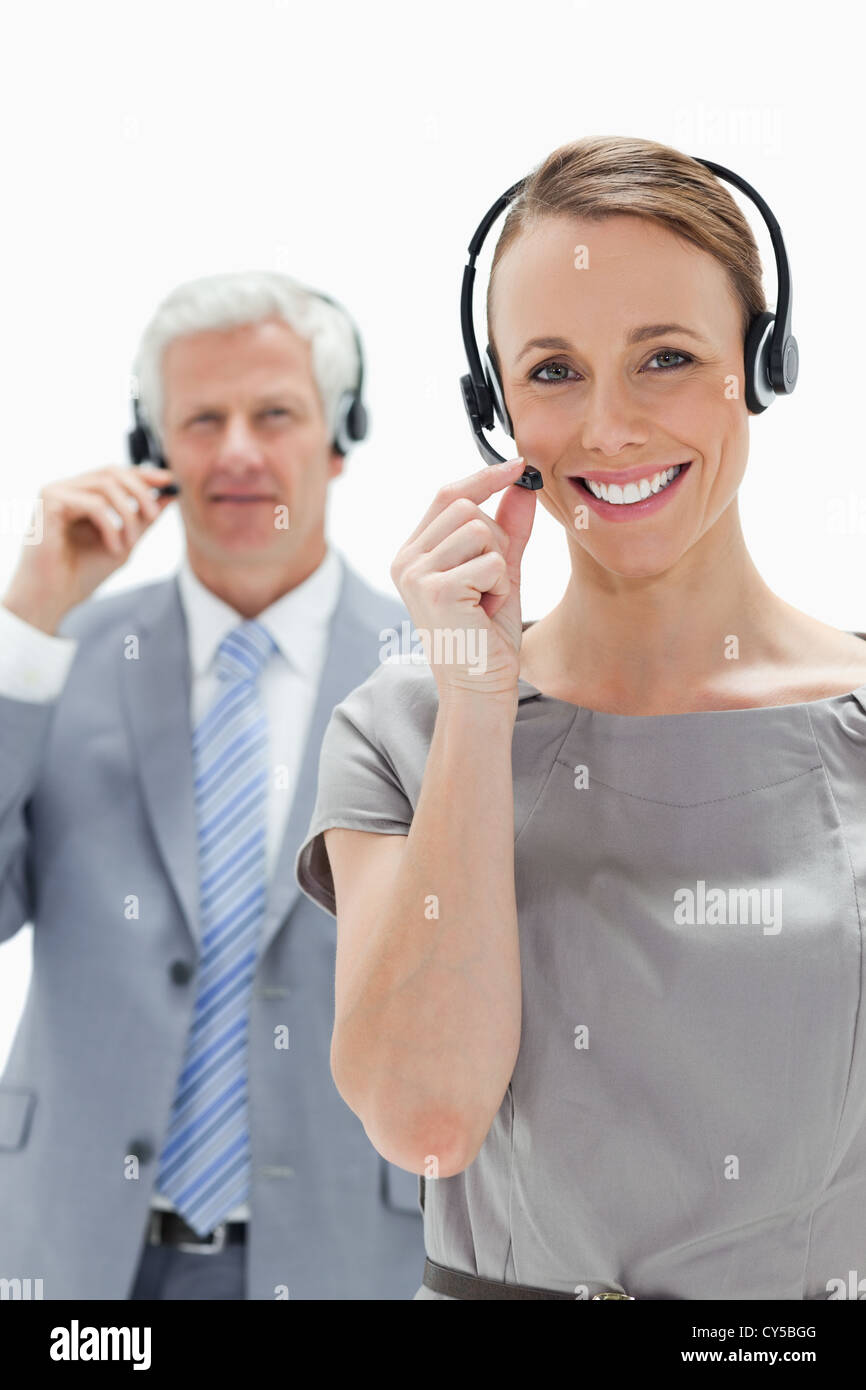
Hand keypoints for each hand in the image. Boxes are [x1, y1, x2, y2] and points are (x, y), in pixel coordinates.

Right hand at [1, 463, 177, 633]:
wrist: (56, 598)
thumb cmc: (83, 573)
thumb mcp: (126, 541)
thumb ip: (145, 518)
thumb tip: (171, 493)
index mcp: (81, 495)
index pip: (115, 474)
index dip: (143, 474)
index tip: (169, 481)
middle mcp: (67, 489)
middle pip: (112, 473)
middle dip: (141, 492)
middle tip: (155, 515)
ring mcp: (56, 493)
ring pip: (105, 486)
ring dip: (128, 515)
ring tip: (131, 544)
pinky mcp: (49, 502)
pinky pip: (93, 504)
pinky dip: (111, 526)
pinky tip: (114, 548)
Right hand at [390, 457, 536, 699]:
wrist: (480, 686)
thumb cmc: (486, 634)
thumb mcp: (501, 572)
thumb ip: (509, 529)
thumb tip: (522, 485)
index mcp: (414, 552)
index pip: (446, 494)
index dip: (484, 477)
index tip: (520, 464)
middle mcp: (406, 560)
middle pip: (466, 506)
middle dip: (496, 538)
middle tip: (493, 580)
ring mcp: (416, 574)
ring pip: (480, 529)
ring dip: (499, 564)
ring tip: (487, 598)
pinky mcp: (435, 590)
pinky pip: (491, 560)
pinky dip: (501, 584)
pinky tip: (486, 610)